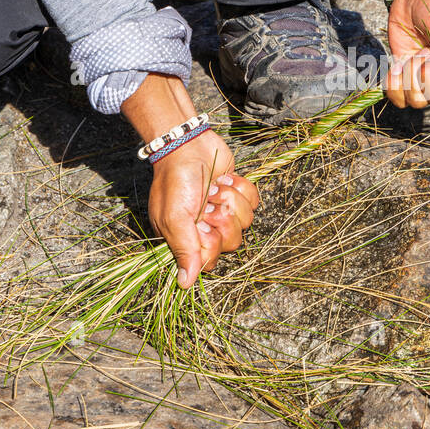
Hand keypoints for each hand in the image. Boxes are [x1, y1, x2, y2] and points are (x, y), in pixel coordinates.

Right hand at [122, 73, 258, 287]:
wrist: (187, 144)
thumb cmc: (177, 181)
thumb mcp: (175, 217)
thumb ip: (184, 249)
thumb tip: (185, 284)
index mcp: (186, 238)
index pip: (210, 260)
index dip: (211, 242)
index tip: (202, 223)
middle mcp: (205, 229)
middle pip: (232, 243)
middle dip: (224, 218)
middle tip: (209, 202)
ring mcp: (224, 211)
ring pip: (246, 222)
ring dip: (232, 200)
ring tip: (215, 187)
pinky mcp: (238, 195)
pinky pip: (255, 203)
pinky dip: (242, 188)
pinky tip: (226, 179)